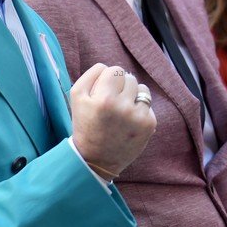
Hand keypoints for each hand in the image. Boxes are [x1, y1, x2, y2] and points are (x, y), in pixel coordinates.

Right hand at [70, 64, 155, 179]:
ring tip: (121, 109)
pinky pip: (148, 104)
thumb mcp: (77, 97)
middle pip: (129, 77)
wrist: (96, 159)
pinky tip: (128, 120)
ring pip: (142, 88)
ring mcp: (139, 116)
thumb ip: (91, 75)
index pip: (114, 69)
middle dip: (120, 86)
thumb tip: (108, 66)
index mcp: (104, 99)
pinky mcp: (149, 124)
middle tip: (111, 102)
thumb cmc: (85, 125)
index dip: (108, 78)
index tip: (103, 90)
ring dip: (133, 94)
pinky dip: (139, 108)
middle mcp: (123, 107)